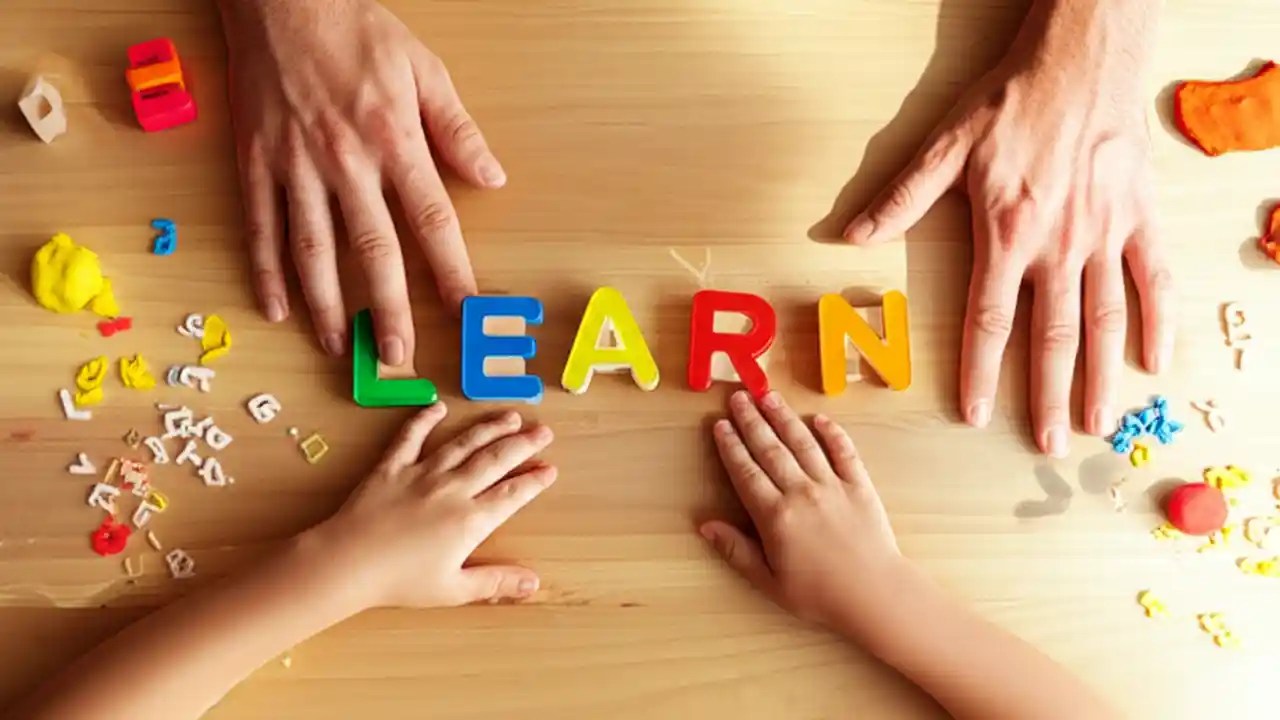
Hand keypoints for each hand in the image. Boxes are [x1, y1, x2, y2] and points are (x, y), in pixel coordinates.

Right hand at [218, 0, 504, 363]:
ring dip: (325, 305)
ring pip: (311, 249)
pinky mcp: (255, 162)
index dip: (452, 268)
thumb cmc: (356, 29)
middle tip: (397, 355)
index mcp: (393, 140)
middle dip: (388, 308)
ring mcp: (294, 165)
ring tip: (335, 347)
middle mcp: (344, 161)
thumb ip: (457, 130)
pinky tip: (276, 308)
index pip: (431, 218)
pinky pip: (260, 225)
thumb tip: (492, 178)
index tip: (466, 309)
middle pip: (372, 249)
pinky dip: (266, 270)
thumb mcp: (424, 68)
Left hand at [306, 404, 555, 609]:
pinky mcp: (392, 466)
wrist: (347, 562)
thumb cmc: (399, 582)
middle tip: (543, 431)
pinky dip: (425, 419)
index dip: (535, 481)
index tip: (551, 468)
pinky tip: (439, 407)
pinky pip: (411, 437)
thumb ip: (495, 582)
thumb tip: (533, 583)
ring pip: (463, 443)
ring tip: (511, 416)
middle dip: (523, 444)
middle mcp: (453, 489)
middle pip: (496, 460)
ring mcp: (422, 473)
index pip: (512, 494)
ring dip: (490, 428)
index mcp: (470, 521)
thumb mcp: (453, 590)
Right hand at [699, 391, 905, 636]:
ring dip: (784, 418)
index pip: (746, 472)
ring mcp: (832, 486)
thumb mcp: (769, 582)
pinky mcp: (860, 486)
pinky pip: (844, 452)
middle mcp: (801, 493)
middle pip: (770, 450)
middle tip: (738, 398)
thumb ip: (736, 551)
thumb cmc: (819, 595)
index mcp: (775, 516)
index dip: (730, 447)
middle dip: (751, 421)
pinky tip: (819, 419)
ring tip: (768, 396)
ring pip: (803, 443)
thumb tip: (706, 526)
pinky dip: (832, 434)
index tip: (720, 425)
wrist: (874, 594)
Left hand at [844, 0, 1171, 456]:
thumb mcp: (946, 144)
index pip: (989, 321)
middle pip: (1053, 337)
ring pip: (1105, 320)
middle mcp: (1059, 245)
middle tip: (1051, 444)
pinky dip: (1160, 322)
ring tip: (1100, 422)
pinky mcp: (1139, 217)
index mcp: (1006, 234)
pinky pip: (1154, 279)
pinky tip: (1157, 362)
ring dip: (1103, 376)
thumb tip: (853, 235)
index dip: (982, 373)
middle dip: (1050, 396)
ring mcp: (1104, 235)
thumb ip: (902, 198)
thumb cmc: (1012, 100)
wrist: (1081, 60)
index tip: (977, 415)